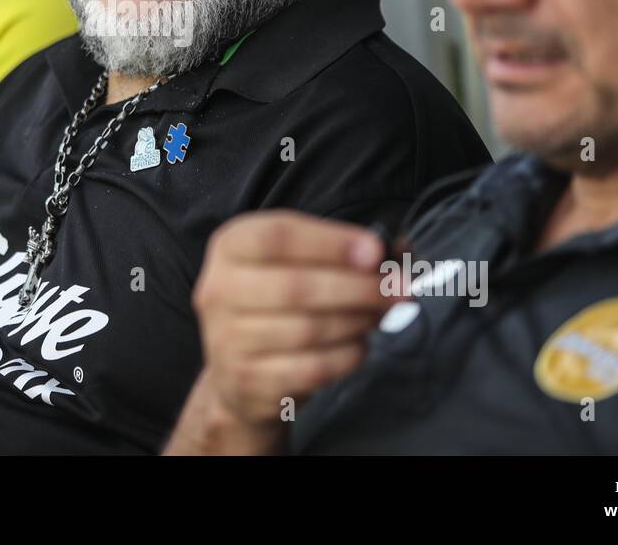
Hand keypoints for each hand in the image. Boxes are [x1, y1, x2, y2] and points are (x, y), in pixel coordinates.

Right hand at [192, 210, 398, 431]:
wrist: (235, 372)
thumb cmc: (274, 303)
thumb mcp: (295, 261)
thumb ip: (342, 250)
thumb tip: (397, 249)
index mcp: (230, 247)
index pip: (277, 236)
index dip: (330, 242)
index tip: (374, 251)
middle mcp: (219, 290)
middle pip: (296, 286)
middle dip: (359, 288)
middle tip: (398, 290)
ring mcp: (228, 339)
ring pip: (308, 330)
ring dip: (357, 321)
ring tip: (377, 315)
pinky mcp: (248, 380)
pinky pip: (311, 369)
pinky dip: (347, 356)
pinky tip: (358, 343)